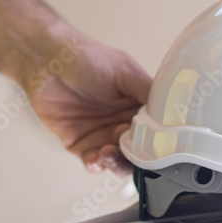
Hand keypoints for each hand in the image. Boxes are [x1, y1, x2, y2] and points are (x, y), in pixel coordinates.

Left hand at [24, 32, 150, 174]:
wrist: (48, 59)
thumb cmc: (87, 58)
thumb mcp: (126, 71)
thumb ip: (148, 92)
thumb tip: (173, 112)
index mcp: (139, 106)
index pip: (156, 132)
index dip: (157, 141)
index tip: (153, 143)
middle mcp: (123, 123)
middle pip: (139, 152)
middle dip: (136, 157)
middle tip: (128, 148)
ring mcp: (101, 135)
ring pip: (117, 161)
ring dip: (116, 162)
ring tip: (109, 152)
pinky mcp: (79, 143)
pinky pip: (92, 162)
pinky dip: (96, 165)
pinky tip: (96, 158)